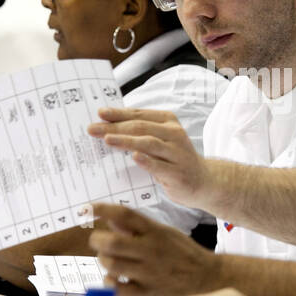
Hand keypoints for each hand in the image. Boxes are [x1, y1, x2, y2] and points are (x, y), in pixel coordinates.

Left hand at [87, 202, 215, 295]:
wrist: (212, 281)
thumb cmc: (186, 256)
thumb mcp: (166, 235)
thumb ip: (139, 229)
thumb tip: (111, 221)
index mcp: (156, 231)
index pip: (124, 214)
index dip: (101, 209)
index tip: (86, 209)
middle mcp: (151, 250)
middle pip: (110, 242)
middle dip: (97, 241)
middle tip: (98, 243)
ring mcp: (149, 273)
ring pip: (110, 264)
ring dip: (104, 262)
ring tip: (111, 263)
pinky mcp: (148, 294)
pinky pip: (117, 289)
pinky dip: (110, 284)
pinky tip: (115, 282)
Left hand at [88, 108, 213, 209]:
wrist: (203, 182)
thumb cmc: (174, 160)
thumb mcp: (161, 141)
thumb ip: (140, 133)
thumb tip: (108, 127)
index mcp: (168, 121)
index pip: (139, 114)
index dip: (118, 113)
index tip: (99, 113)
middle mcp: (174, 134)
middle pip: (140, 127)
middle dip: (115, 127)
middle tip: (93, 129)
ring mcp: (177, 154)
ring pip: (149, 143)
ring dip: (126, 141)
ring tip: (107, 140)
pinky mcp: (177, 173)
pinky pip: (159, 166)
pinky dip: (146, 161)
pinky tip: (133, 157)